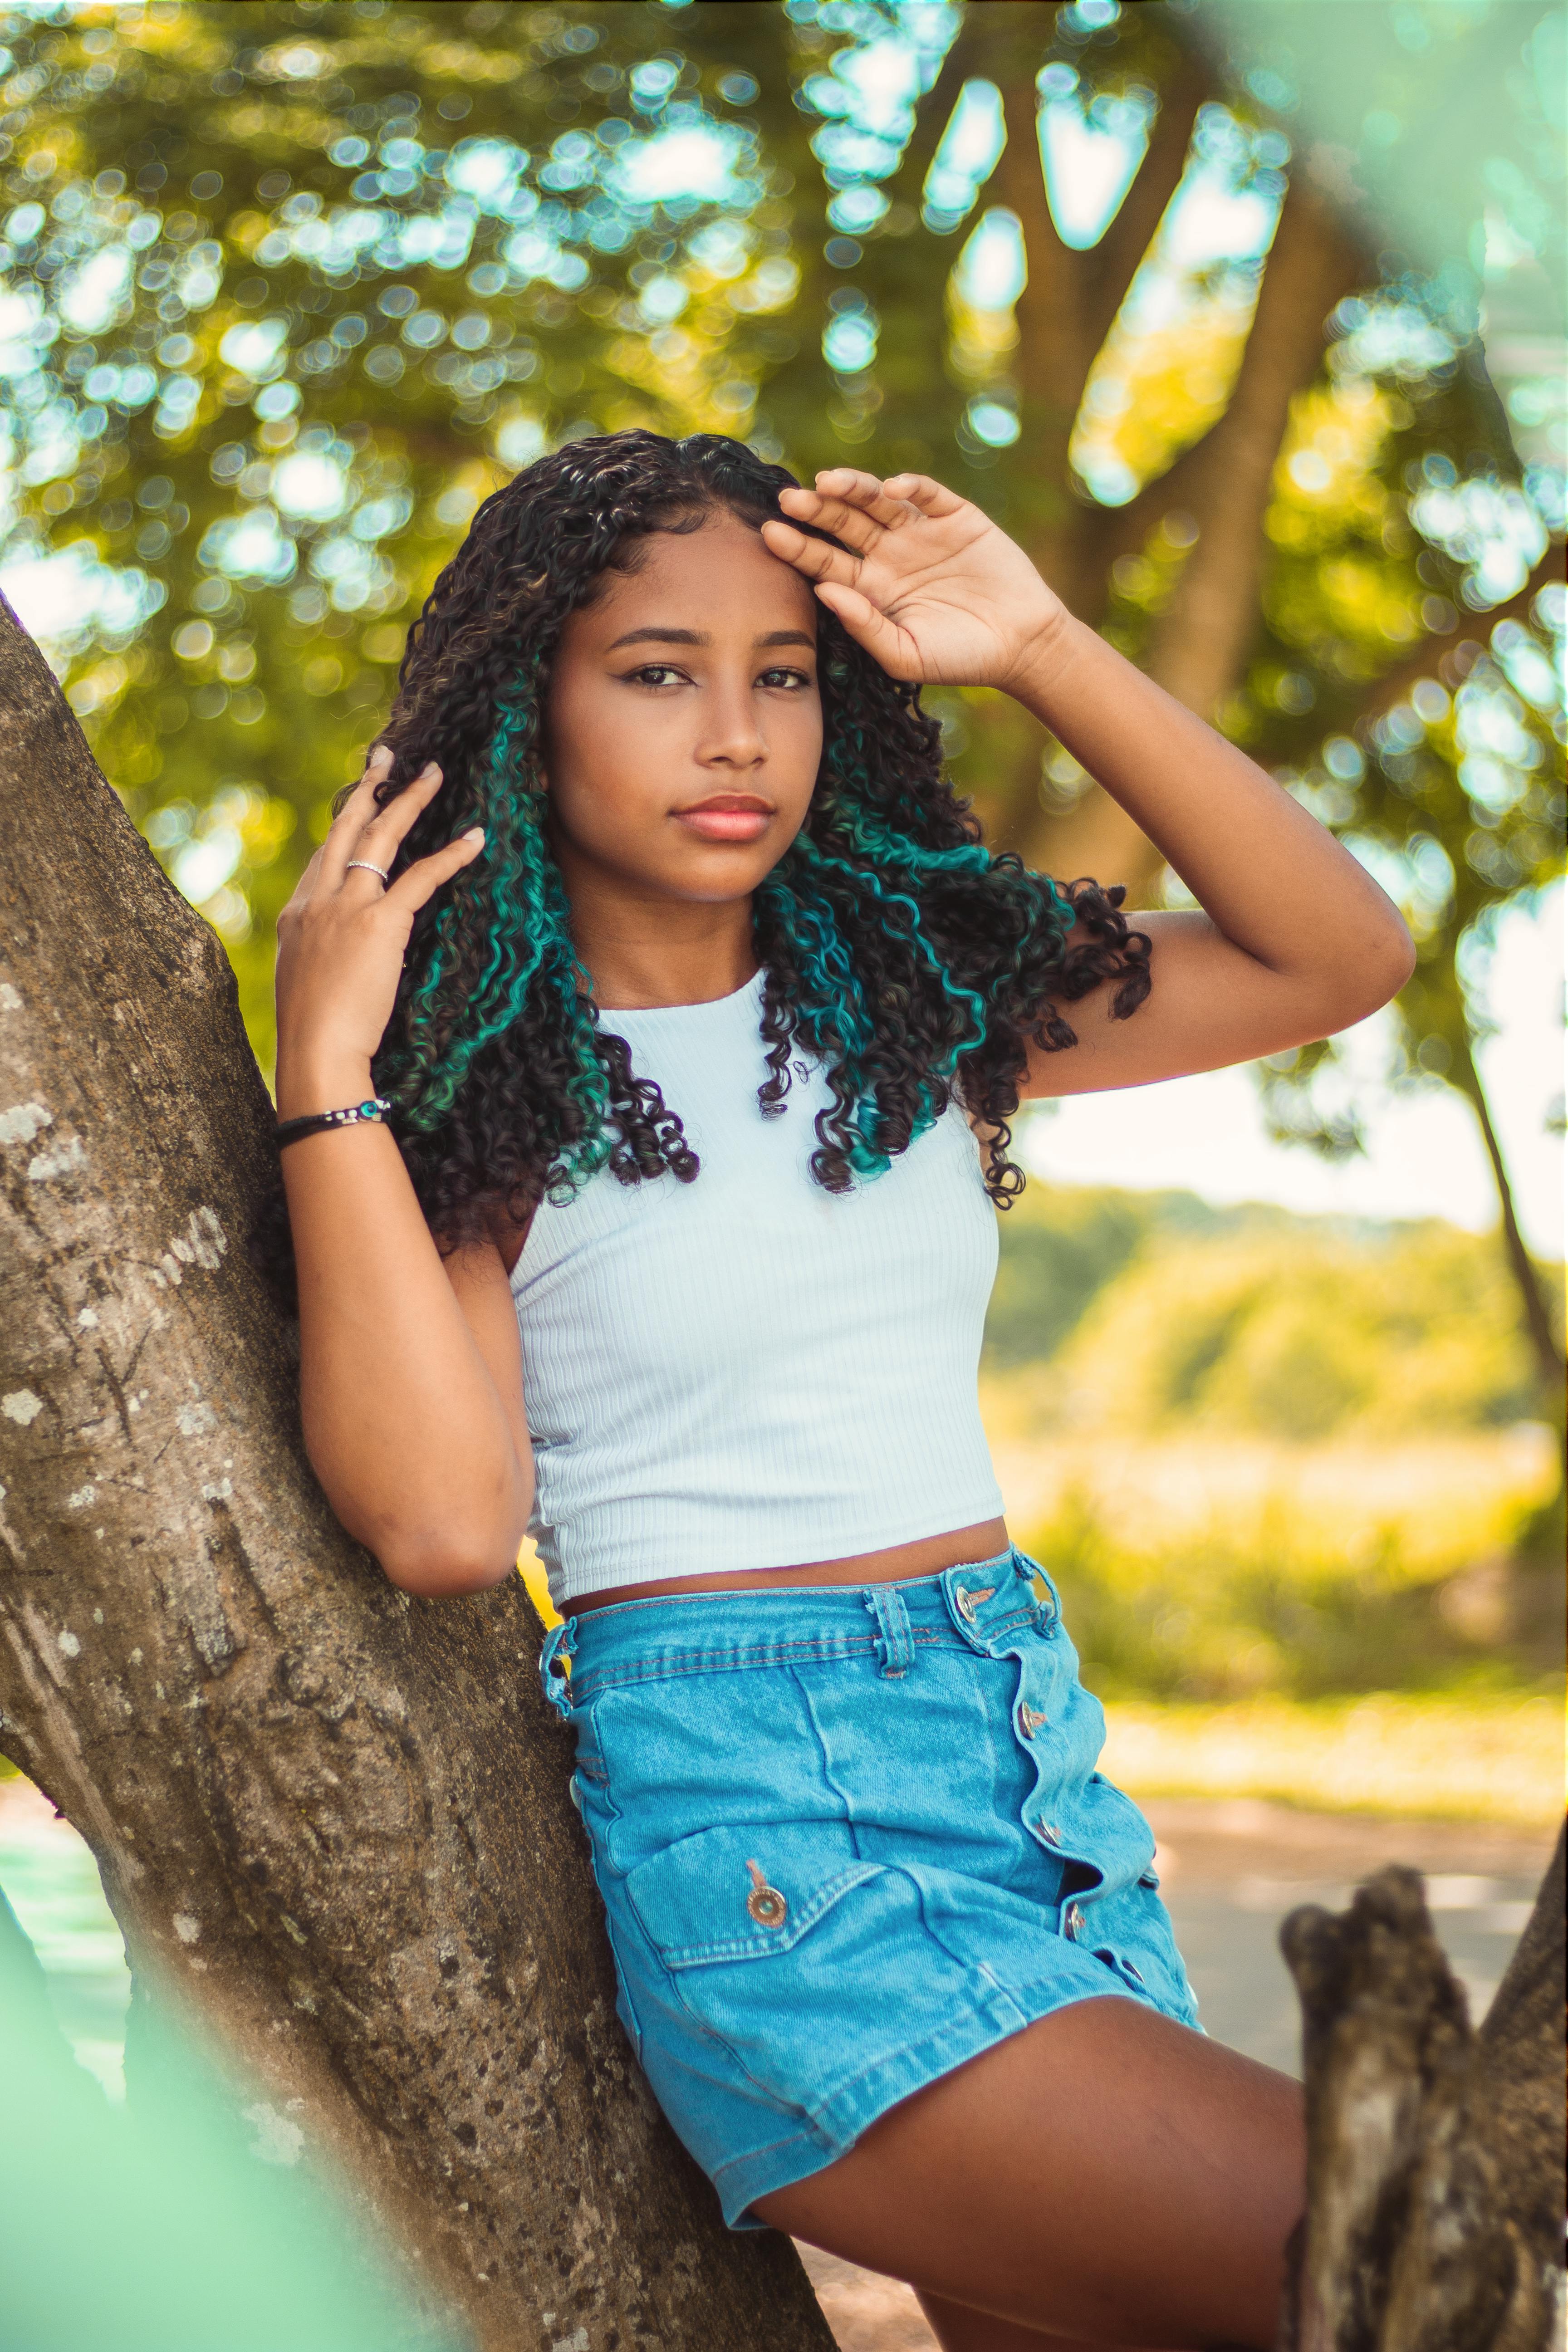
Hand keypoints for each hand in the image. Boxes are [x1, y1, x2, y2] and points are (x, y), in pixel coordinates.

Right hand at [274, 745, 483, 1112]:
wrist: (315, 1052)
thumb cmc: (312, 1035)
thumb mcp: (305, 985)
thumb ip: (321, 959)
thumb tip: (339, 961)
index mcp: (296, 915)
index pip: (323, 858)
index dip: (345, 829)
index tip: (360, 806)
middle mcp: (317, 901)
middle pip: (344, 830)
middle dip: (368, 789)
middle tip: (385, 756)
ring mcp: (346, 908)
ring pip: (380, 837)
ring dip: (409, 800)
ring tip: (433, 773)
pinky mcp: (380, 923)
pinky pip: (421, 876)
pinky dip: (451, 855)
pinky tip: (475, 837)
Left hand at [760, 469, 1065, 692]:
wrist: (1020, 645)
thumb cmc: (958, 658)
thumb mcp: (905, 654)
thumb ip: (864, 625)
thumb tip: (823, 590)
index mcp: (869, 587)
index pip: (824, 561)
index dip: (797, 547)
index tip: (770, 534)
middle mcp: (888, 554)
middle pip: (843, 524)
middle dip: (816, 510)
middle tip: (790, 500)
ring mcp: (920, 533)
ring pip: (877, 502)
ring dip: (852, 489)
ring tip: (827, 483)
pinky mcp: (955, 517)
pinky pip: (927, 495)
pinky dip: (911, 488)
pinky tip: (891, 489)